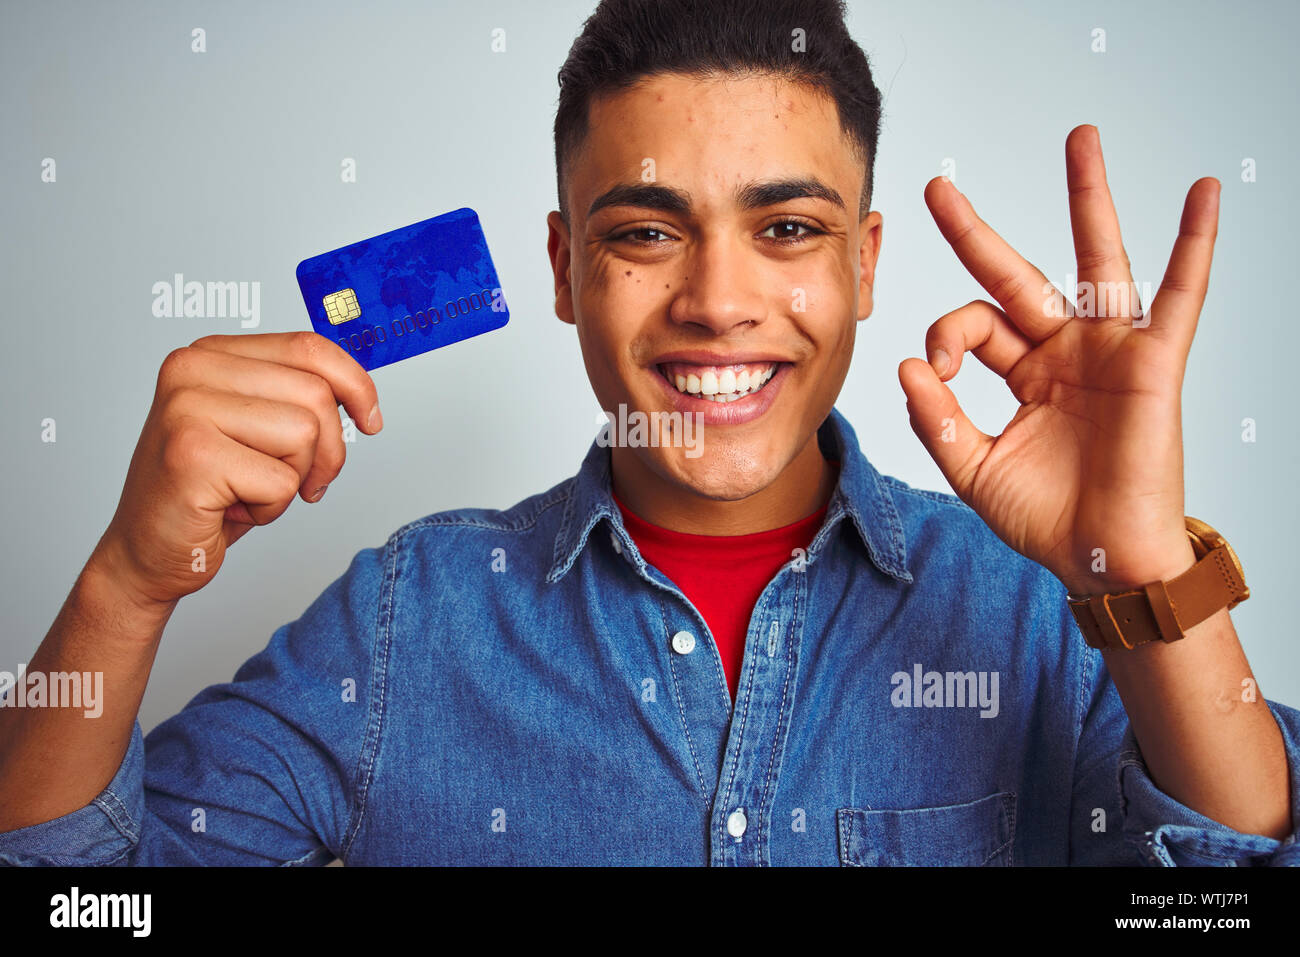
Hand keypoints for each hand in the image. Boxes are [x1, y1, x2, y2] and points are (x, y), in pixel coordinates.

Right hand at [93, 332, 381, 609]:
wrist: (146, 553)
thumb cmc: (208, 493)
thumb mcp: (256, 430)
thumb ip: (293, 397)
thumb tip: (359, 393)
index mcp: (209, 354)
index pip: (308, 348)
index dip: (355, 384)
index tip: (370, 419)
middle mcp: (192, 370)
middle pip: (315, 395)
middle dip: (326, 451)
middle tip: (296, 481)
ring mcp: (187, 409)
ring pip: (305, 435)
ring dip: (292, 480)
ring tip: (248, 490)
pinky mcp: (193, 455)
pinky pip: (282, 482)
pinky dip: (270, 509)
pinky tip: (230, 509)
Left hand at [898, 125, 1216, 594]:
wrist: (1101, 559)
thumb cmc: (1047, 517)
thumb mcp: (974, 468)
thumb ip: (938, 418)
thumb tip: (909, 364)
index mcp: (1024, 372)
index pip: (972, 326)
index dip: (946, 336)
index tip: (937, 374)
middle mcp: (1064, 352)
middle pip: (1017, 275)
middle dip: (975, 232)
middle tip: (938, 187)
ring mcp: (1109, 351)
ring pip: (1096, 261)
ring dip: (1088, 199)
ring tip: (1080, 138)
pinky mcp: (1153, 363)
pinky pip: (1181, 295)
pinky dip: (1194, 245)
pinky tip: (1202, 194)